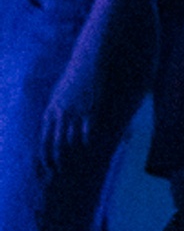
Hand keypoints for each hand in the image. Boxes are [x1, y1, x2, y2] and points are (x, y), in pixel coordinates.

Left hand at [37, 38, 111, 177]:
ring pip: (69, 141)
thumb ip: (57, 108)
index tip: (44, 170)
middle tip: (57, 174)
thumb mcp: (62, 91)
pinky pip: (87, 132)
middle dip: (55, 162)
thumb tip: (53, 122)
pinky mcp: (91, 108)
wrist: (92, 56)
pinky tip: (88, 146)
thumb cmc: (78, 74)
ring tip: (72, 165)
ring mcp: (76, 111)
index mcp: (51, 109)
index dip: (43, 158)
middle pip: (55, 145)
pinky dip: (87, 141)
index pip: (43, 140)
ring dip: (70, 155)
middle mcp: (61, 113)